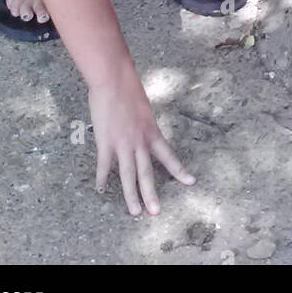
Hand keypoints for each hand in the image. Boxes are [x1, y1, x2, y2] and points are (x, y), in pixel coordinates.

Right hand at [89, 68, 194, 216]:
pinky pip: (104, 165)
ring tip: (135, 212)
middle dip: (152, 194)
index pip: (168, 155)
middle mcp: (139, 141)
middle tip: (156, 212)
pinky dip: (102, 178)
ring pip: (128, 175)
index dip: (179, 170)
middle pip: (146, 172)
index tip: (191, 182)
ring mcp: (122, 143)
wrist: (113, 79)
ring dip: (131, 195)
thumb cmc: (128, 88)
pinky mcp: (105, 141)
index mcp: (151, 131)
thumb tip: (142, 133)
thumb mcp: (144, 108)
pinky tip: (100, 190)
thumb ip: (143, 124)